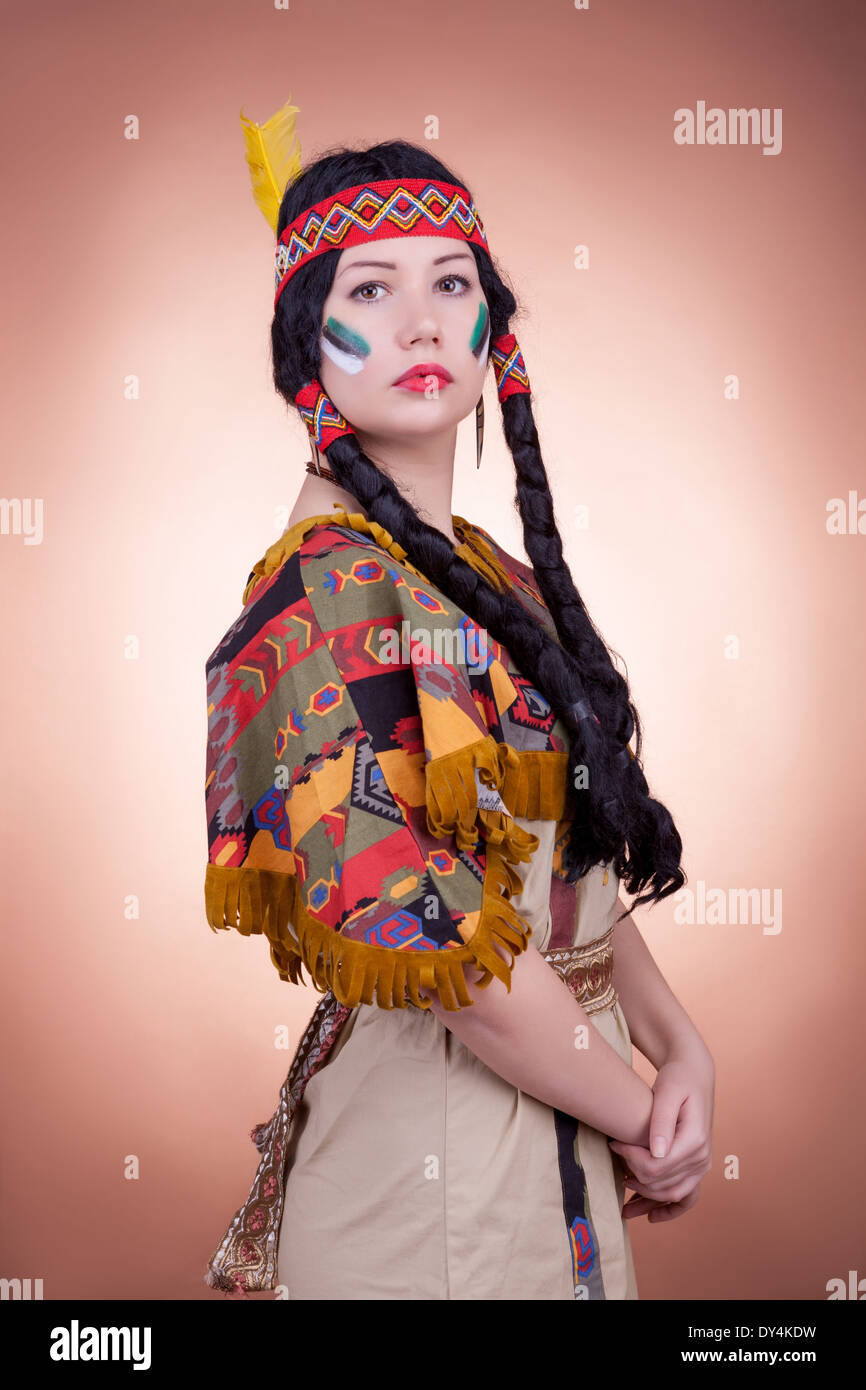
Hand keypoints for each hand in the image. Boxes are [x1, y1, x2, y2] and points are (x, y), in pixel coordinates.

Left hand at [609, 1048, 713, 1222]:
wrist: (694, 1075)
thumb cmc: (678, 1079)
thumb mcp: (668, 1091)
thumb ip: (662, 1120)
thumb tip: (656, 1152)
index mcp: (695, 1140)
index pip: (656, 1165)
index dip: (630, 1159)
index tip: (614, 1143)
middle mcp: (702, 1158)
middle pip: (661, 1183)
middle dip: (633, 1175)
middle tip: (614, 1160)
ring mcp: (702, 1166)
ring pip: (672, 1195)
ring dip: (647, 1202)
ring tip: (623, 1206)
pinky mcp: (697, 1168)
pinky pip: (687, 1198)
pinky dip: (670, 1210)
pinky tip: (650, 1217)